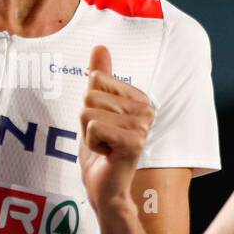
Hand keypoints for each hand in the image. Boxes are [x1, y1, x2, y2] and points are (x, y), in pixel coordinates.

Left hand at [80, 45, 153, 211]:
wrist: (105, 187)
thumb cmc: (101, 150)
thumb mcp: (95, 109)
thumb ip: (99, 78)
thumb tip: (100, 46)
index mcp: (139, 98)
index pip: (97, 80)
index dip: (90, 105)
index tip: (103, 125)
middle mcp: (146, 109)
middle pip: (91, 96)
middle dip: (86, 120)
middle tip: (102, 139)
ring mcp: (143, 126)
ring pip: (89, 112)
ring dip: (88, 134)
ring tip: (105, 147)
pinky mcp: (135, 142)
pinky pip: (93, 127)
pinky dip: (92, 144)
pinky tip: (107, 155)